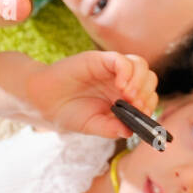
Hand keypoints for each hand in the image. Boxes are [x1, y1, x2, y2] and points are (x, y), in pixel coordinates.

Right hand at [23, 51, 157, 137]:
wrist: (43, 102)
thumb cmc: (68, 113)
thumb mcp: (93, 126)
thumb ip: (112, 128)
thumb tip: (131, 131)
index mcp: (122, 97)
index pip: (148, 95)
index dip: (149, 105)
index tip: (142, 115)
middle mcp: (120, 81)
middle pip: (149, 79)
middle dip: (147, 94)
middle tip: (136, 107)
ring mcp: (111, 69)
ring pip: (141, 66)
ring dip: (140, 82)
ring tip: (128, 97)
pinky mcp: (100, 60)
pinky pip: (122, 60)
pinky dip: (128, 72)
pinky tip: (120, 87)